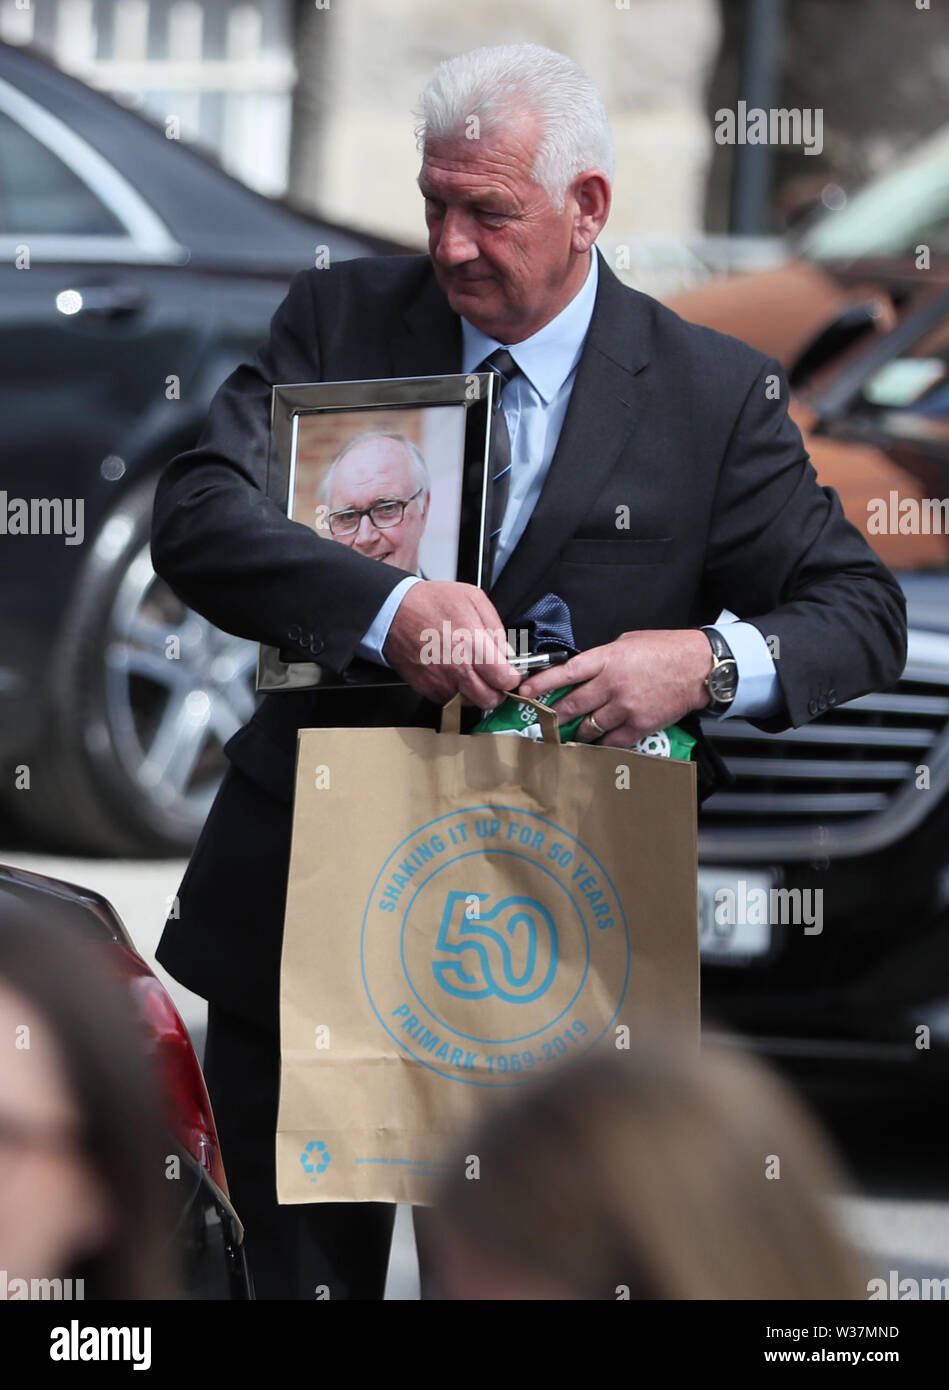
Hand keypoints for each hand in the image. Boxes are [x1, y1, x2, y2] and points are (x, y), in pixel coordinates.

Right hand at [383, 581, 520, 706]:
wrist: (394, 612)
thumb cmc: (430, 602)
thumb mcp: (473, 599)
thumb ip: (496, 628)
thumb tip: (507, 652)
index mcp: (473, 646)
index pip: (506, 680)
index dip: (512, 677)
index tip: (510, 671)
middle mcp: (457, 669)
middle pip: (490, 700)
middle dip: (497, 691)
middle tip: (494, 677)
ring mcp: (441, 682)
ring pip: (471, 703)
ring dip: (476, 692)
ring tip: (472, 672)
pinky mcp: (428, 689)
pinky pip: (451, 701)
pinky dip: (456, 692)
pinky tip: (453, 672)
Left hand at [518, 629, 712, 745]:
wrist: (699, 666)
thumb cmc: (666, 650)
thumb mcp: (627, 642)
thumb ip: (602, 658)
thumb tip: (583, 671)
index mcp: (606, 659)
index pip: (564, 673)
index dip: (541, 684)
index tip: (524, 692)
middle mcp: (611, 683)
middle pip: (571, 704)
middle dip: (553, 715)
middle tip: (542, 721)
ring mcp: (625, 706)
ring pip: (588, 727)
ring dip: (576, 733)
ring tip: (569, 734)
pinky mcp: (639, 724)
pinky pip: (611, 741)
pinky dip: (601, 744)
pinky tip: (595, 745)